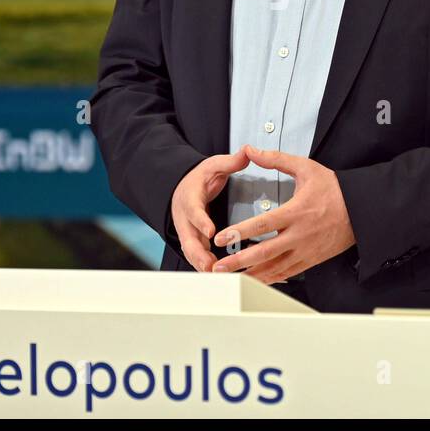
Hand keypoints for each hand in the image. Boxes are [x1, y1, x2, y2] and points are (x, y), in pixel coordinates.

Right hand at [170, 149, 249, 271]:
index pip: (194, 211)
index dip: (201, 222)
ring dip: (202, 265)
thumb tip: (248, 151)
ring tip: (218, 278)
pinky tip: (220, 279)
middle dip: (199, 254)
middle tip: (211, 266)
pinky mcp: (191, 241)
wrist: (180, 188)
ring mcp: (186, 232)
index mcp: (190, 198)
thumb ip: (231, 161)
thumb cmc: (199, 178)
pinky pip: (196, 257)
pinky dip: (205, 268)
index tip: (211, 232)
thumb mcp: (213, 166)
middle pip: (188, 239)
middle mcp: (185, 218)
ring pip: (191, 252)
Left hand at [210, 145, 355, 284]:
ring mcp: (305, 251)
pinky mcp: (310, 260)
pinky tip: (254, 281)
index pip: (263, 224)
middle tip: (219, 267)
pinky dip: (269, 279)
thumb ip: (276, 160)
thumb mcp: (306, 168)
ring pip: (274, 268)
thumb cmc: (334, 189)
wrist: (361, 210)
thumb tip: (251, 151)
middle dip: (239, 262)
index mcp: (296, 212)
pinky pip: (287, 273)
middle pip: (265, 252)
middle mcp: (299, 235)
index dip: (240, 232)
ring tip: (230, 279)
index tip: (221, 238)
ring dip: (251, 275)